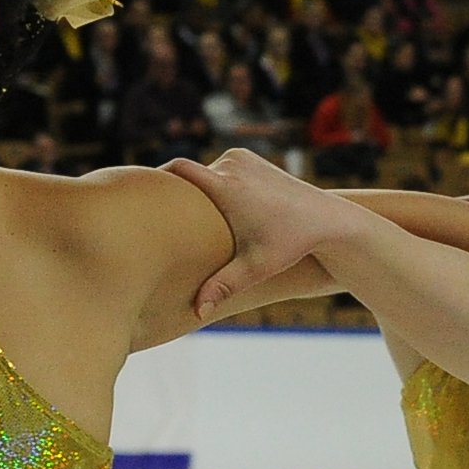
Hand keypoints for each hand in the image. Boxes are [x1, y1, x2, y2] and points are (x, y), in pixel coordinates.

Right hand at [166, 149, 358, 319]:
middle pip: (189, 177)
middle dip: (180, 195)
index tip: (143, 196)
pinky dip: (214, 182)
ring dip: (200, 191)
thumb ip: (223, 286)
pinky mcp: (248, 156)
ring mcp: (241, 157)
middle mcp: (232, 164)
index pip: (178, 169)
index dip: (158, 179)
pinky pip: (219, 167)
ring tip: (190, 216)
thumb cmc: (290, 245)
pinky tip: (211, 205)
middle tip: (161, 217)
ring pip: (204, 173)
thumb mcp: (256, 267)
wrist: (326, 219)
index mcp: (227, 186)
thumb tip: (197, 312)